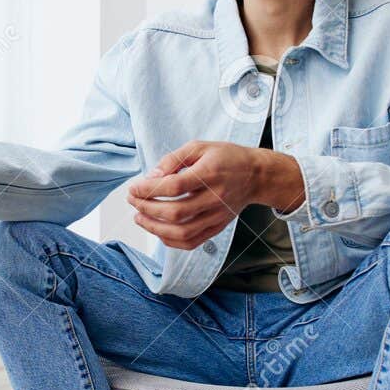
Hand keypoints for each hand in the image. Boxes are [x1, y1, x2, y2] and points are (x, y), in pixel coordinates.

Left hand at [127, 140, 300, 250]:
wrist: (255, 176)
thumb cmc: (225, 158)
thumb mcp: (199, 147)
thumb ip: (173, 159)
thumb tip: (151, 177)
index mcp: (210, 174)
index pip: (174, 187)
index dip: (149, 190)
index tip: (134, 188)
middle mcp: (215, 198)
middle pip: (176, 212)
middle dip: (148, 208)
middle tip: (133, 201)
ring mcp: (217, 216)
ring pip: (182, 232)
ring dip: (155, 228)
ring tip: (140, 217)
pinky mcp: (217, 227)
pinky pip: (191, 242)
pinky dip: (170, 241)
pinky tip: (158, 230)